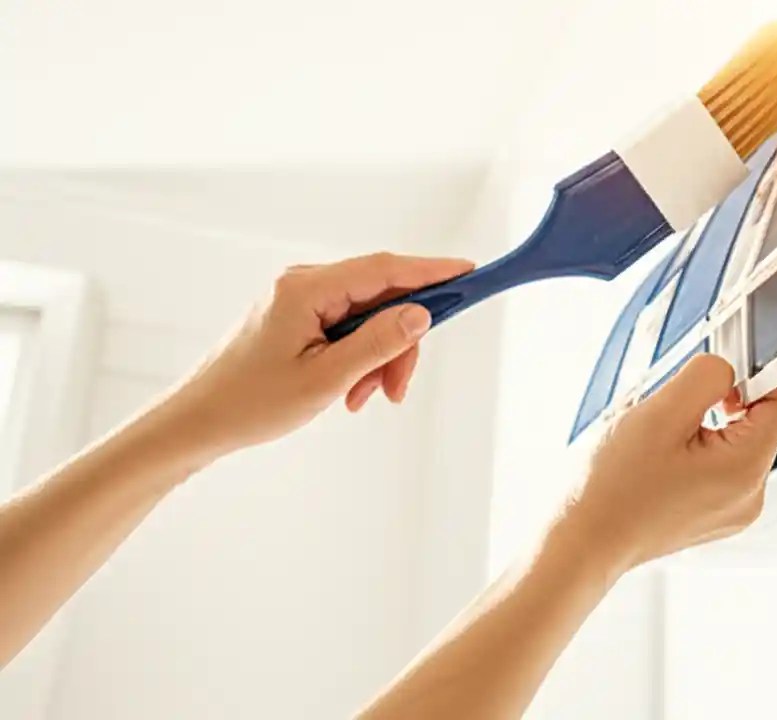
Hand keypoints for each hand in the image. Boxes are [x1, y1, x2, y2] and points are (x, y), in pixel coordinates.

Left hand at [158, 253, 473, 465]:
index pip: (385, 268)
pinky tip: (348, 391)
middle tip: (398, 389)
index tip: (469, 272)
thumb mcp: (326, 379)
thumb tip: (421, 314)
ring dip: (378, 357)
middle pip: (380, 296)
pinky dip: (358, 359)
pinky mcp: (296, 318)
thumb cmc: (251, 402)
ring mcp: (298, 300)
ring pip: (366, 317)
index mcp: (306, 288)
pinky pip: (346, 328)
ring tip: (363, 397)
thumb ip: (378, 343)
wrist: (197, 423)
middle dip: (398, 342)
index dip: (431, 271)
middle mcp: (302, 283)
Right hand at [556, 354, 776, 577]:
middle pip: (757, 423)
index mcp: (746, 469)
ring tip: (659, 443)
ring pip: (733, 443)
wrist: (582, 541)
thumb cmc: (613, 489)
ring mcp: (730, 511)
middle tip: (672, 414)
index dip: (751, 379)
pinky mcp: (711, 516)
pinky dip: (692, 453)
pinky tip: (658, 462)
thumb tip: (727, 369)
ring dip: (700, 429)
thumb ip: (706, 377)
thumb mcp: (661, 413)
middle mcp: (748, 496)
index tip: (714, 380)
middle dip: (718, 406)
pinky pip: (716, 467)